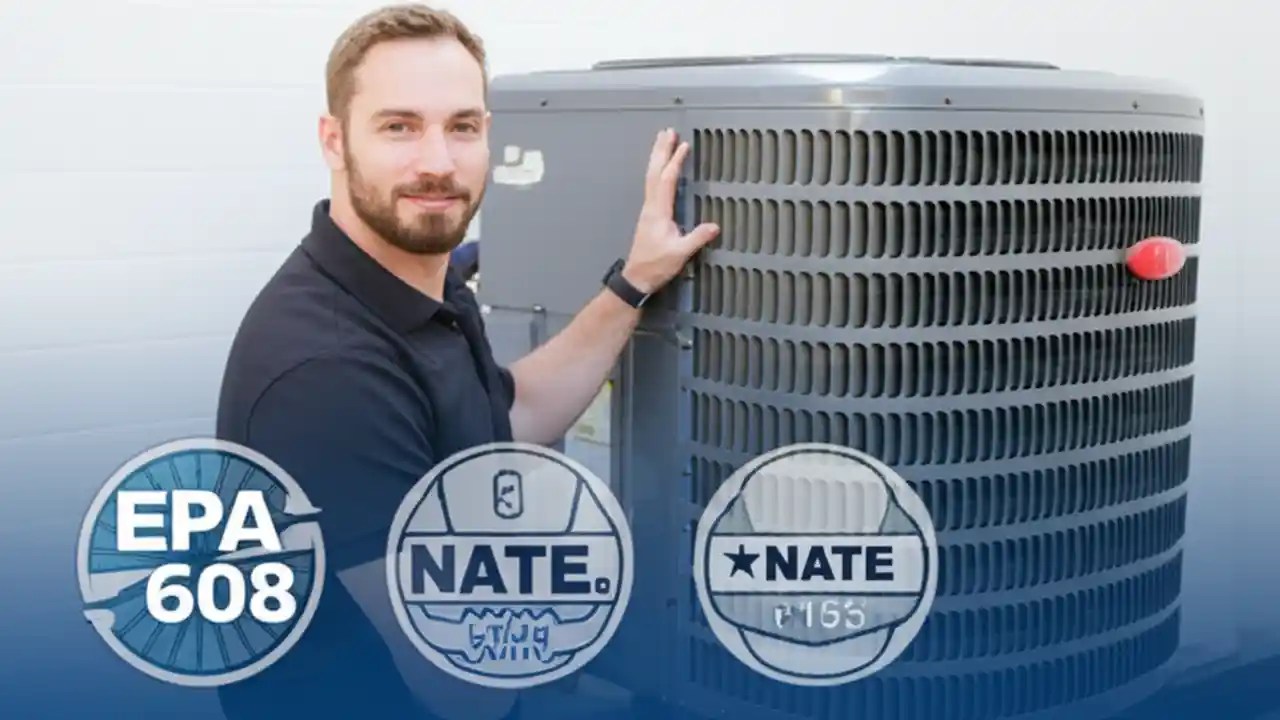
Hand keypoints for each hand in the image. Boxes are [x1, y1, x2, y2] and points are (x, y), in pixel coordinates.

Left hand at [621, 128, 720, 293]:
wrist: (636, 278)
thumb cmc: (655, 266)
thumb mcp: (680, 254)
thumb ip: (697, 238)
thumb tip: (714, 226)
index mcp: (658, 212)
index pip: (666, 180)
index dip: (675, 162)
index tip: (683, 146)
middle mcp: (650, 207)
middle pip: (655, 172)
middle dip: (661, 151)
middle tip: (667, 132)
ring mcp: (648, 210)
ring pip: (651, 177)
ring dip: (657, 158)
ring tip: (662, 142)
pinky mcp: (649, 215)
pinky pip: (652, 185)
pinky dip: (656, 171)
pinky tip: (659, 169)